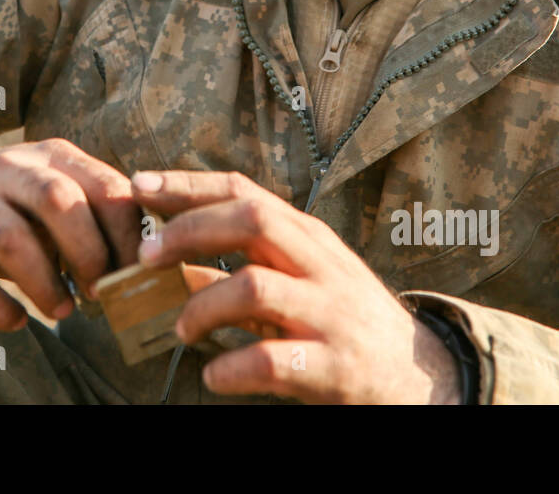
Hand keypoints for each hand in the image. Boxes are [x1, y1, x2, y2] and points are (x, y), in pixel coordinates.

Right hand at [0, 138, 142, 330]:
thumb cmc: (13, 210)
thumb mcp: (55, 196)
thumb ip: (98, 220)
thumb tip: (150, 269)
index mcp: (53, 157)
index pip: (106, 187)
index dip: (128, 236)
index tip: (135, 275)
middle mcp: (10, 169)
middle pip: (60, 201)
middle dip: (89, 254)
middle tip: (99, 296)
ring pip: (12, 238)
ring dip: (45, 285)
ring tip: (61, 312)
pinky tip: (16, 321)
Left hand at [130, 170, 463, 403]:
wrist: (419, 375)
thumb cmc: (344, 318)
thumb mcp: (300, 278)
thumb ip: (243, 261)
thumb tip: (171, 258)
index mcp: (306, 237)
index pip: (244, 191)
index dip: (187, 185)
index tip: (138, 184)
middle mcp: (319, 264)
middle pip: (251, 221)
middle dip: (189, 230)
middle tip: (146, 254)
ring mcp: (328, 312)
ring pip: (254, 286)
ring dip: (202, 305)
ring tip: (182, 329)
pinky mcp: (332, 366)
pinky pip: (270, 359)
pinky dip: (231, 367)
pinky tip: (214, 375)